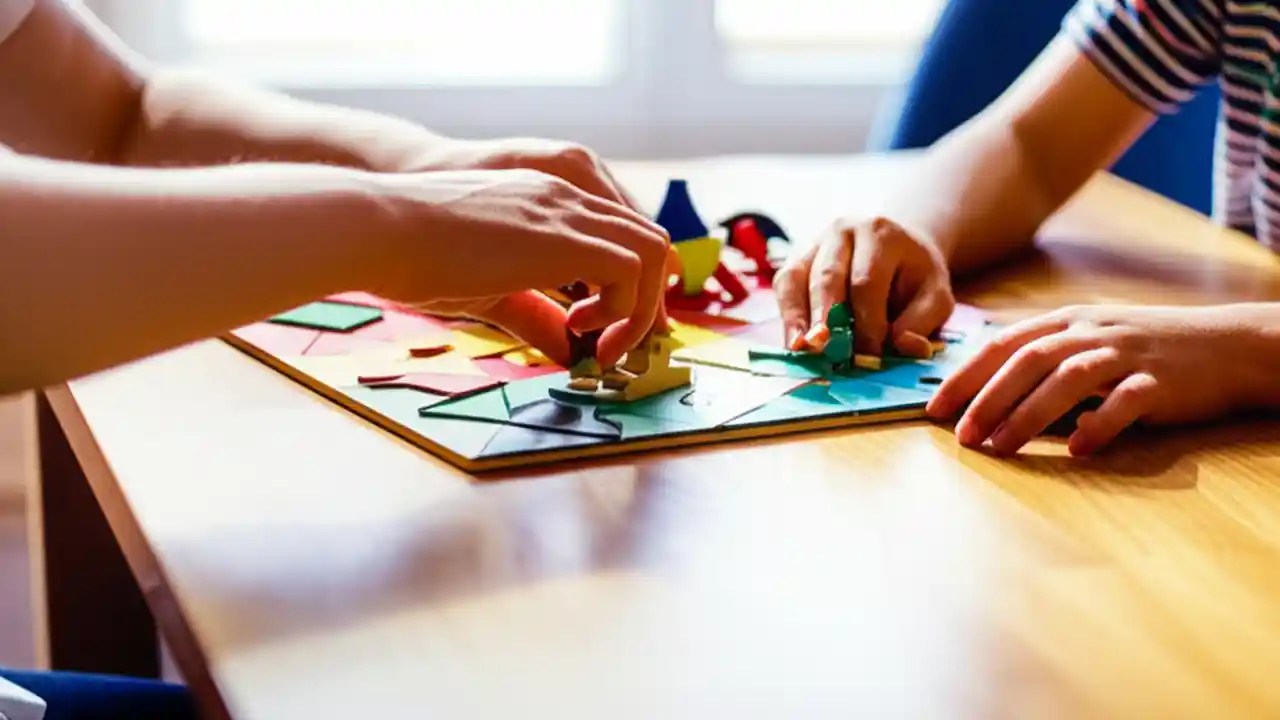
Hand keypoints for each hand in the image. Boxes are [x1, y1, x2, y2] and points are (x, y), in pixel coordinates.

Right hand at [409, 136, 668, 333]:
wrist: (381, 229)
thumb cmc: (415, 257)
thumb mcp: (491, 290)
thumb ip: (537, 316)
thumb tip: (572, 353)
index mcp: (545, 201)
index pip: (619, 233)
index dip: (628, 283)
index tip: (610, 328)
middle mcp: (565, 197)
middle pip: (649, 240)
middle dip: (648, 299)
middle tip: (621, 345)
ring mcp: (568, 212)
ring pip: (652, 252)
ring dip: (640, 308)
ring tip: (601, 344)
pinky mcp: (565, 238)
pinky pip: (632, 270)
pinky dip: (624, 310)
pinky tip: (582, 331)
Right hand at [774, 216, 953, 356]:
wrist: (896, 245)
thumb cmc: (914, 276)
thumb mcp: (935, 294)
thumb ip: (924, 320)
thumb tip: (904, 345)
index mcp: (881, 234)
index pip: (867, 282)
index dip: (866, 321)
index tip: (870, 355)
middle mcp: (843, 230)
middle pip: (827, 277)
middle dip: (825, 317)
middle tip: (826, 351)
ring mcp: (815, 241)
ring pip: (798, 278)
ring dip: (797, 318)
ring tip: (800, 349)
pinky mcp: (798, 258)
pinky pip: (784, 284)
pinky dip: (787, 314)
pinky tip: (793, 342)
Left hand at [925, 304, 1278, 455]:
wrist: (1229, 345)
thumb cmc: (1147, 348)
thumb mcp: (1090, 337)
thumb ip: (1043, 356)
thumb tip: (985, 389)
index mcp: (1068, 321)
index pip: (1003, 344)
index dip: (965, 376)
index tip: (934, 408)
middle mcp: (1092, 332)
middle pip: (1027, 360)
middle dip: (986, 398)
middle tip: (960, 436)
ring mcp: (1127, 354)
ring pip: (1067, 378)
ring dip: (1027, 414)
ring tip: (999, 446)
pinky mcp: (1161, 381)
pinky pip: (1125, 402)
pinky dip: (1098, 424)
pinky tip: (1076, 449)